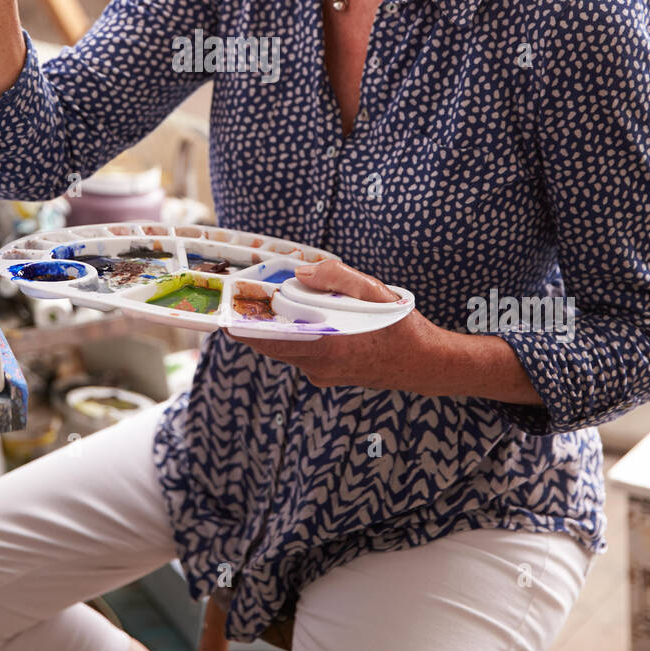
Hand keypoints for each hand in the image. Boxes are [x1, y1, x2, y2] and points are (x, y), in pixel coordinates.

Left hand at [226, 257, 429, 389]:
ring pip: (286, 350)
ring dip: (276, 330)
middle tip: (242, 303)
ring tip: (270, 305)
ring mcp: (323, 374)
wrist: (425, 363)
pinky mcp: (329, 377)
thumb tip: (302, 273)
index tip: (224, 315)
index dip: (243, 328)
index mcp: (326, 345)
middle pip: (272, 345)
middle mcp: (319, 365)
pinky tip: (304, 319)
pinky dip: (295, 337)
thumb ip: (337, 278)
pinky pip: (301, 355)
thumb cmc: (401, 324)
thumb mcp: (374, 291)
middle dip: (256, 325)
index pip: (270, 340)